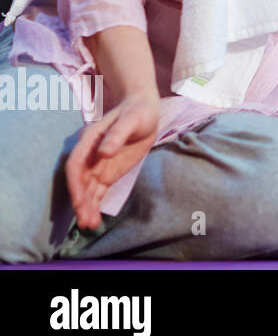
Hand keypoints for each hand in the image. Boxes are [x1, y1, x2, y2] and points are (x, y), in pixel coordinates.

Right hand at [65, 92, 160, 229]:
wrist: (144, 110)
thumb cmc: (137, 112)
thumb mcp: (130, 120)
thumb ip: (116, 135)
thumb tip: (104, 152)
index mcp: (89, 140)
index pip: (76, 164)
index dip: (75, 182)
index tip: (79, 199)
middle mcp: (89, 155)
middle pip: (80, 181)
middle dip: (80, 200)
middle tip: (84, 220)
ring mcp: (97, 165)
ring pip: (87, 189)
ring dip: (86, 206)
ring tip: (89, 225)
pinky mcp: (107, 173)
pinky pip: (97, 191)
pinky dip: (95, 204)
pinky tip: (94, 219)